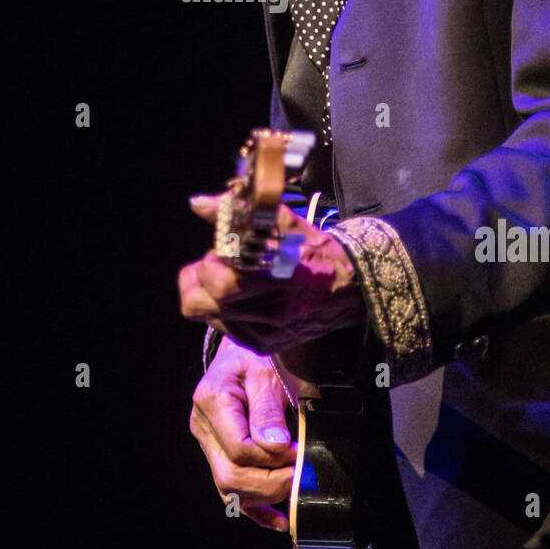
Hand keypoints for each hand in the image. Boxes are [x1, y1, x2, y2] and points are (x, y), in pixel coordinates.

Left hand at [179, 194, 364, 352]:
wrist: (353, 289)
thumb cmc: (318, 251)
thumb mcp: (285, 222)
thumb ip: (239, 211)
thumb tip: (198, 203)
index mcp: (276, 280)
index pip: (220, 283)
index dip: (209, 264)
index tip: (220, 251)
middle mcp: (268, 314)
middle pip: (198, 306)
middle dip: (196, 281)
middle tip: (215, 264)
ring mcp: (265, 334)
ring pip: (207, 317)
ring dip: (210, 295)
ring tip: (234, 278)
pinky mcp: (265, 345)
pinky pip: (226, 329)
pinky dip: (225, 310)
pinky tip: (245, 295)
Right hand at [190, 335, 295, 531]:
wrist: (244, 349)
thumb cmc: (256, 355)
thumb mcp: (266, 372)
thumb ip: (267, 410)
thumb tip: (275, 447)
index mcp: (211, 401)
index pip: (238, 448)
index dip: (271, 459)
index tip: (299, 452)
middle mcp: (203, 426)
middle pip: (230, 475)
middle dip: (270, 483)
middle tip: (301, 474)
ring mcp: (208, 443)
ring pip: (229, 488)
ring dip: (265, 496)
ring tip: (295, 489)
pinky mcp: (219, 455)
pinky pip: (232, 491)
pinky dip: (257, 509)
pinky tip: (279, 520)